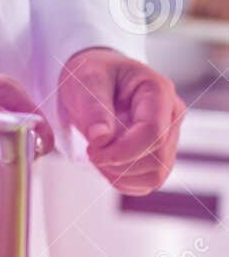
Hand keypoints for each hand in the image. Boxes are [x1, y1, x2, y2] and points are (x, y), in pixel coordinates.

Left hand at [57, 47, 182, 194]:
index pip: (153, 132)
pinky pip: (147, 182)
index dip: (123, 150)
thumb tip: (101, 138)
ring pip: (155, 175)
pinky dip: (123, 180)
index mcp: (158, 90)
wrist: (95, 80)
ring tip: (98, 154)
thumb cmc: (93, 74)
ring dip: (120, 174)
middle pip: (157, 158)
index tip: (93, 151)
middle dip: (119, 164)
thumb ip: (93, 107)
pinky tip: (106, 163)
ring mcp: (169, 137)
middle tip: (91, 151)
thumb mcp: (86, 80)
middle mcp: (171, 115)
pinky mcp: (159, 155)